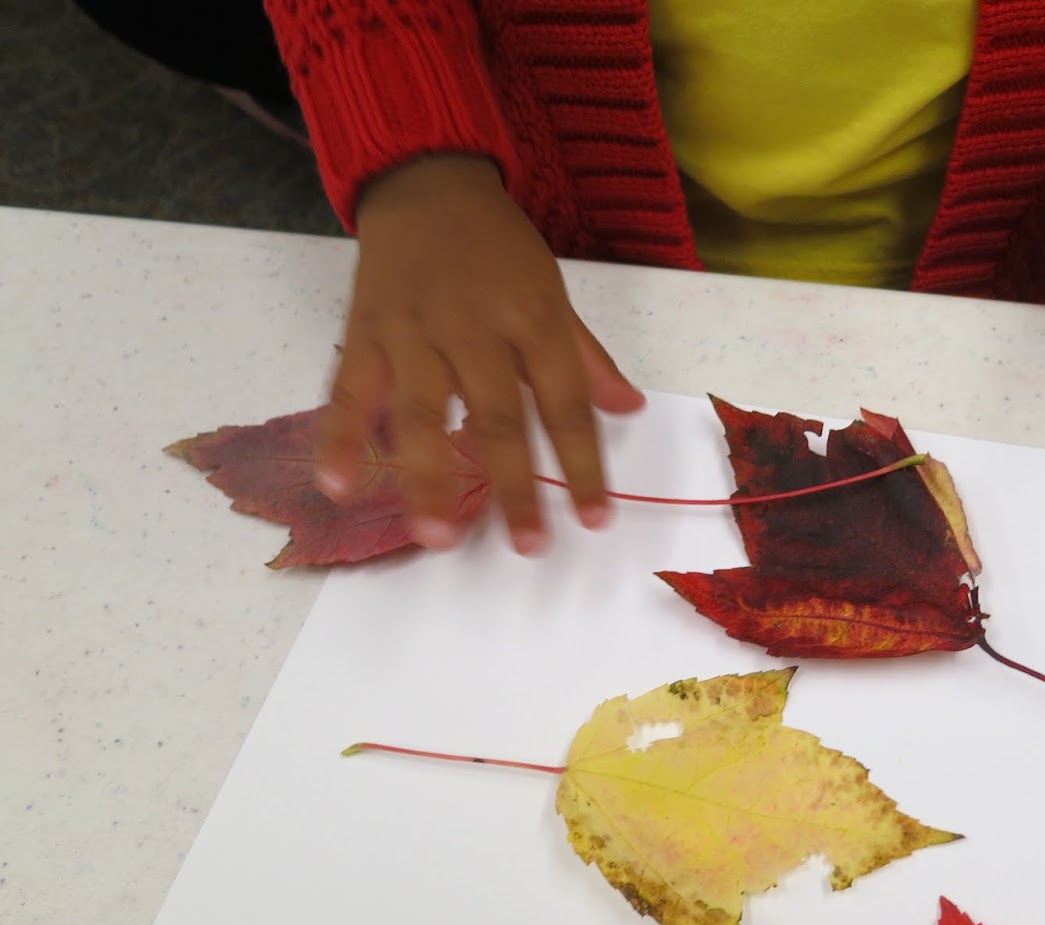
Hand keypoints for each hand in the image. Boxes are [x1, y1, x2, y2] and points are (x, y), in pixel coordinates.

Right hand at [319, 154, 645, 554]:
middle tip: (528, 547)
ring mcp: (413, 332)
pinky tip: (340, 486)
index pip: (564, 403)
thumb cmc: (498, 246)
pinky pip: (348, 392)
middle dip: (514, 487)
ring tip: (437, 537)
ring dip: (427, 478)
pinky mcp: (364, 333)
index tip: (595, 519)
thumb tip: (627, 410)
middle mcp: (474, 329)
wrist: (425, 180)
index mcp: (531, 317)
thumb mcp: (553, 291)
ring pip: (420, 413)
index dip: (582, 464)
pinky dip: (339, 438)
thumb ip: (584, 358)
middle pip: (497, 418)